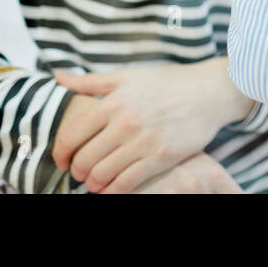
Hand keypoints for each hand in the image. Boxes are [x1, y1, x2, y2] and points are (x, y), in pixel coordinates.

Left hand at [50, 59, 251, 193]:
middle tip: (80, 173)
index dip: (59, 153)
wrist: (209, 91)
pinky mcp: (161, 157)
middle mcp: (125, 123)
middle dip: (76, 171)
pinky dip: (113, 191)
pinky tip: (112, 189)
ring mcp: (144, 141)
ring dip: (93, 184)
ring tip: (95, 182)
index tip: (62, 160)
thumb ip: (90, 81)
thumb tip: (58, 76)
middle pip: (84, 159)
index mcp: (113, 102)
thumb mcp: (128, 76)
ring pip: (102, 175)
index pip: (71, 135)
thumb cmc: (168, 82)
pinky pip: (127, 183)